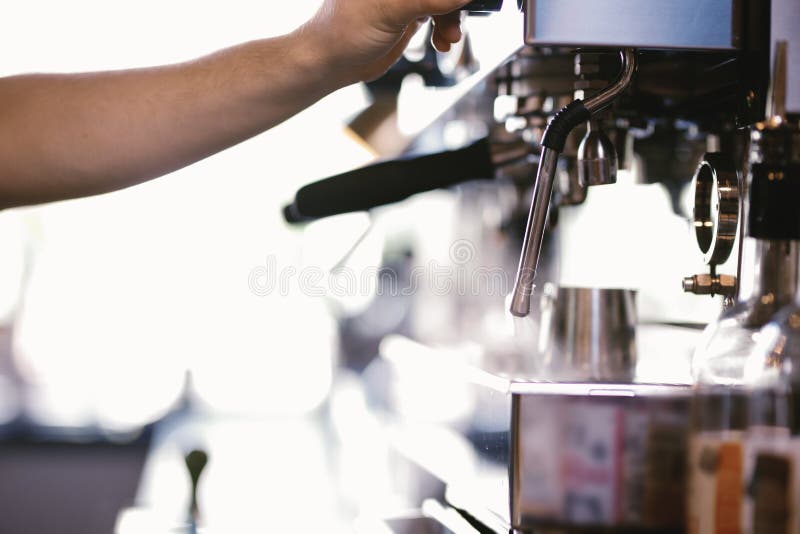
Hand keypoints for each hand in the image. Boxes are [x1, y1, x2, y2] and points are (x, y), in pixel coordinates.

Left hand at [302, 0, 471, 83]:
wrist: (331, 63)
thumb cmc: (344, 30)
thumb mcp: (392, 9)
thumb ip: (431, 0)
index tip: (469, 1)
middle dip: (454, 3)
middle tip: (462, 14)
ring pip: (441, 0)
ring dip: (452, 18)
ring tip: (450, 37)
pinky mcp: (408, 14)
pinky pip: (438, 14)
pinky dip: (445, 28)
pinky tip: (442, 42)